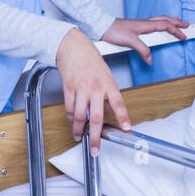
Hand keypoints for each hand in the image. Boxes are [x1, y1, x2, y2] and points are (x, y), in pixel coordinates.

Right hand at [55, 28, 130, 154]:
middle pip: (95, 117)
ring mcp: (80, 89)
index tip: (126, 129)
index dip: (123, 117)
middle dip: (96, 136)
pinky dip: (71, 119)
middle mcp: (95, 88)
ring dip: (79, 130)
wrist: (73, 46)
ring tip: (80, 137)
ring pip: (79, 116)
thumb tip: (115, 112)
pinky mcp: (68, 89)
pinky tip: (73, 123)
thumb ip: (110, 95)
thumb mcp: (107, 75)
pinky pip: (70, 109)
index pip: (118, 103)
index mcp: (108, 84)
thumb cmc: (91, 59)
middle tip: (96, 149)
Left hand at [100, 15, 188, 64]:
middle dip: (177, 22)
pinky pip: (153, 24)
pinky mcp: (136, 27)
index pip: (166, 25)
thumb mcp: (130, 41)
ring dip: (170, 22)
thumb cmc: (113, 31)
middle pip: (165, 20)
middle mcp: (145, 23)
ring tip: (177, 24)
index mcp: (146, 24)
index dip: (177, 30)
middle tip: (186, 25)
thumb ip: (142, 50)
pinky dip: (161, 24)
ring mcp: (140, 24)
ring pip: (160, 20)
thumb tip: (150, 58)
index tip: (184, 35)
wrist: (101, 26)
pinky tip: (159, 29)